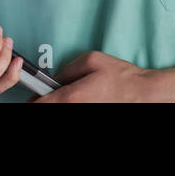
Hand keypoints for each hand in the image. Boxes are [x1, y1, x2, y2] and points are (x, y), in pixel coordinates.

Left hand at [30, 50, 158, 102]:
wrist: (142, 94)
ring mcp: (82, 114)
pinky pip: (73, 111)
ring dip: (59, 104)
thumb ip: (68, 68)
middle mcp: (74, 110)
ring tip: (70, 96)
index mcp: (71, 96)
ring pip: (61, 110)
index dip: (33, 100)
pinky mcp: (88, 115)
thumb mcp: (92, 60)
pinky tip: (80, 99)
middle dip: (46, 103)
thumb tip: (56, 78)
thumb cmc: (120, 77)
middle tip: (49, 96)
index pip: (40, 104)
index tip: (33, 96)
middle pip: (49, 109)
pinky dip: (71, 104)